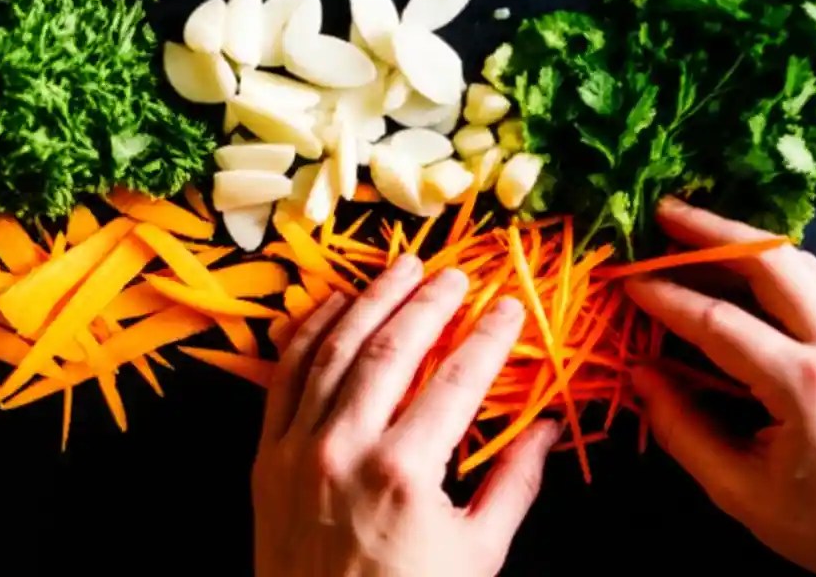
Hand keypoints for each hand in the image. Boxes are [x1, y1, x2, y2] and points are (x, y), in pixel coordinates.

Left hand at [252, 255, 560, 576]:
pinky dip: (308, 332)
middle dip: (431, 301)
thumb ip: (515, 484)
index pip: (459, 379)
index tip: (511, 307)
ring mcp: (298, 449)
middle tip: (459, 275)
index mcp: (406, 474)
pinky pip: (283, 376)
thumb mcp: (478, 555)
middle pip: (394, 347)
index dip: (490, 336)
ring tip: (404, 267)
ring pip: (335, 349)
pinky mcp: (265, 459)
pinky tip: (333, 304)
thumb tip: (550, 428)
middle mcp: (347, 449)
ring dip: (372, 299)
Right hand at [626, 198, 815, 576]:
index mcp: (807, 387)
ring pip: (802, 263)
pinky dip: (777, 266)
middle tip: (663, 214)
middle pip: (770, 262)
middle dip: (711, 231)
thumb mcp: (742, 493)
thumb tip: (640, 374)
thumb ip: (683, 429)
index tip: (627, 282)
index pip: (719, 323)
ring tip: (695, 228)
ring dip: (746, 240)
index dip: (667, 298)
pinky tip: (746, 267)